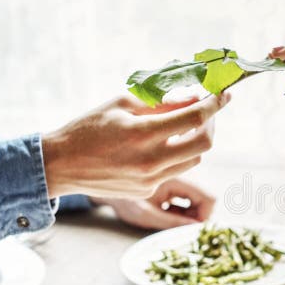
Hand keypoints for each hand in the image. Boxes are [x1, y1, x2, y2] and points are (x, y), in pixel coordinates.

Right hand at [42, 93, 228, 198]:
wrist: (60, 165)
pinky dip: (176, 154)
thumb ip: (161, 102)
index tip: (224, 94)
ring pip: (193, 159)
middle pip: (205, 143)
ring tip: (183, 125)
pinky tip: (161, 144)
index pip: (195, 117)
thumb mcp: (122, 104)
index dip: (215, 103)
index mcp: (141, 134)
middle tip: (208, 111)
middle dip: (212, 123)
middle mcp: (150, 161)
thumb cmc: (88, 128)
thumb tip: (194, 98)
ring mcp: (150, 180)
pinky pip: (175, 170)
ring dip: (195, 140)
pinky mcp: (147, 191)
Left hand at [93, 177, 215, 229]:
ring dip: (189, 212)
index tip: (189, 230)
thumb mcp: (146, 214)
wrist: (107, 182)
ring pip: (200, 197)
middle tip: (175, 226)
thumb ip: (173, 221)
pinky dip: (183, 206)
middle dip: (196, 215)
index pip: (209, 198)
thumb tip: (196, 229)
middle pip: (207, 198)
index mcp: (178, 178)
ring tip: (167, 216)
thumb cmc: (123, 198)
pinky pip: (191, 195)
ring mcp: (183, 175)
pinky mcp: (179, 179)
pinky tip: (166, 208)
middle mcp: (185, 172)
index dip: (204, 217)